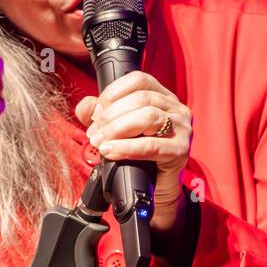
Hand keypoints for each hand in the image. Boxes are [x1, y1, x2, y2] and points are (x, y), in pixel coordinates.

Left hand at [73, 73, 191, 227]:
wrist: (155, 186)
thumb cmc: (138, 155)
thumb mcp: (117, 129)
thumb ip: (99, 114)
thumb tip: (85, 108)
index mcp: (162, 95)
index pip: (138, 80)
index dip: (113, 93)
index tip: (96, 113)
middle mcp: (175, 108)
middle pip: (141, 99)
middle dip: (111, 116)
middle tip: (94, 133)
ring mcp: (181, 128)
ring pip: (148, 117)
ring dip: (117, 129)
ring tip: (100, 143)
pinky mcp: (180, 150)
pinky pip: (151, 146)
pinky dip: (127, 148)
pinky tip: (111, 151)